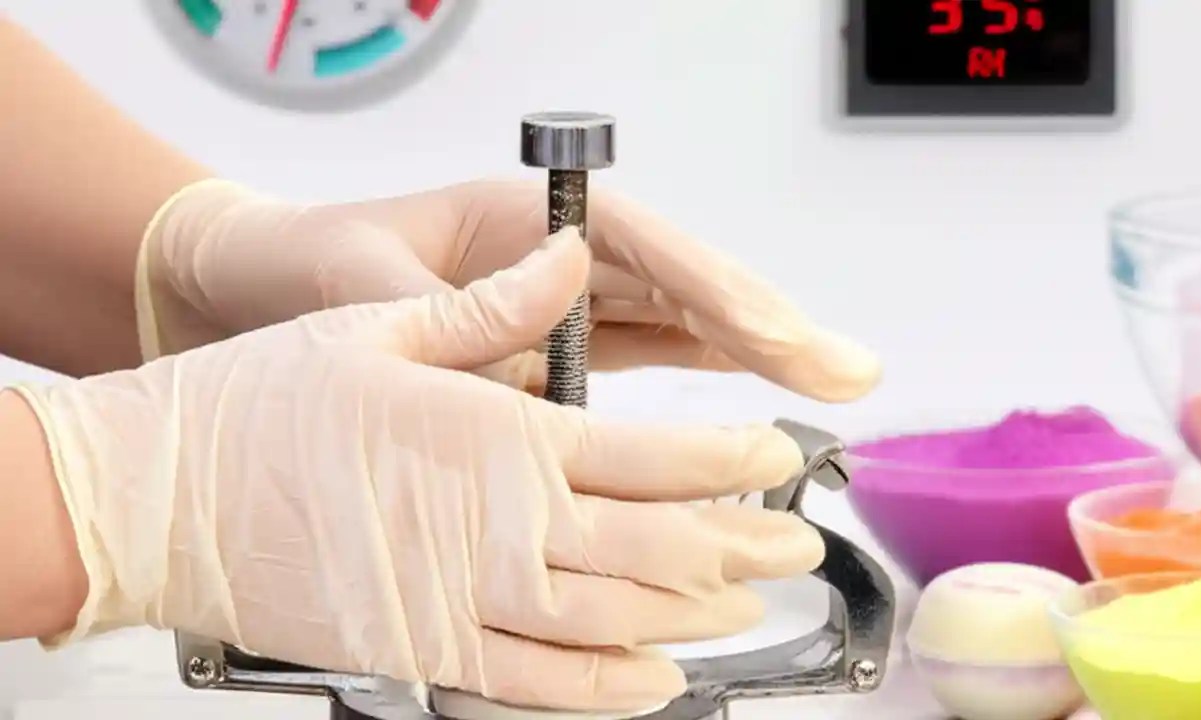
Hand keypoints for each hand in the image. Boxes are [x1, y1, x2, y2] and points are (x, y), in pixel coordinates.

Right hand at [21, 233, 823, 711]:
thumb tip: (570, 258)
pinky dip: (620, 686)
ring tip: (748, 597)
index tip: (776, 460)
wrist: (158, 497)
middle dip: (745, 544)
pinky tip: (661, 676)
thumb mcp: (382, 329)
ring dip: (701, 613)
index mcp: (499, 437)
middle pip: (664, 548)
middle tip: (792, 539)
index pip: (659, 454)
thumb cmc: (263, 408)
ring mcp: (470, 604)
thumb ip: (497, 305)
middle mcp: (501, 528)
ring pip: (625, 623)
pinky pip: (553, 687)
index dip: (736, 463)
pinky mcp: (434, 656)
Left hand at [138, 179, 879, 400]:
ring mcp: (560, 303)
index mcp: (517, 221)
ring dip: (754, 354)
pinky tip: (752, 395)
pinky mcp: (553, 347)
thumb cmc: (297, 265)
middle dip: (766, 325)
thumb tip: (529, 318)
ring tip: (827, 385)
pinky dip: (703, 375)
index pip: (637, 247)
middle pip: (681, 286)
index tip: (771, 333)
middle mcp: (553, 258)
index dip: (711, 287)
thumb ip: (443, 309)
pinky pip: (643, 356)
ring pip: (678, 322)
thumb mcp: (358, 284)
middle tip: (845, 369)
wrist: (246, 294)